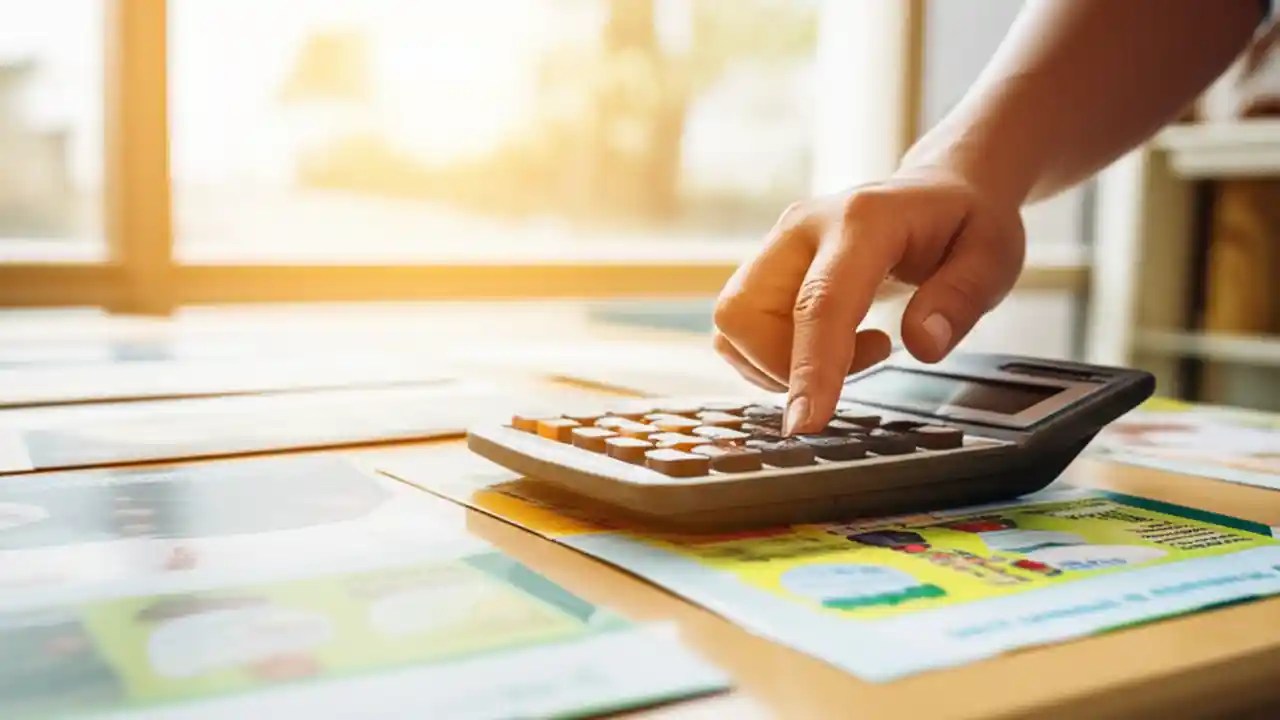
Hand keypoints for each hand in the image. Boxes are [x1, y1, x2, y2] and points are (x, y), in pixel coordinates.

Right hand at [712, 166, 1025, 434]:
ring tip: (854, 347)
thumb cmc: (963, 223)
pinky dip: (775, 356)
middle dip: (787, 367)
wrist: (938, 189)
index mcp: (861, 220)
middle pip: (746, 315)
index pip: (820, 302)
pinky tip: (830, 341)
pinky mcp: (762, 267)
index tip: (805, 424)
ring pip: (734, 329)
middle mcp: (802, 228)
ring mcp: (775, 245)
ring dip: (784, 363)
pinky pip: (739, 331)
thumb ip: (961, 300)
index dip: (808, 366)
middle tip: (866, 357)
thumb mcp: (993, 256)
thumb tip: (921, 346)